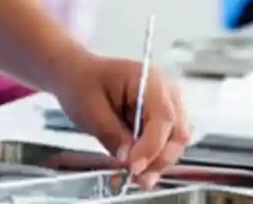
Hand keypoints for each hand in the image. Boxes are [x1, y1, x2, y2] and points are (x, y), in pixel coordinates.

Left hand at [51, 53, 190, 189]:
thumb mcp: (90, 110)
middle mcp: (164, 91)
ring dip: (158, 161)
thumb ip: (112, 134)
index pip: (162, 116)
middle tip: (138, 177)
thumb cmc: (82, 82)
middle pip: (177, 131)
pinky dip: (153, 158)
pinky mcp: (157, 119)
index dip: (152, 145)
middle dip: (160, 158)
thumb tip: (128, 159)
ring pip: (174, 140)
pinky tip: (137, 169)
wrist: (76, 73)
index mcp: (148, 80)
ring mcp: (164, 104)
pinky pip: (164, 142)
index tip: (134, 166)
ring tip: (137, 178)